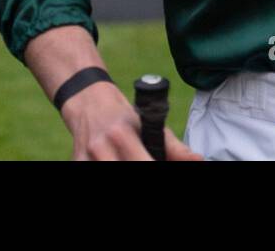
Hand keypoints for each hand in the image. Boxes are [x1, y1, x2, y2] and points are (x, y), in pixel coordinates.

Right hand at [61, 81, 203, 160]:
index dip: (152, 166)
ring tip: (131, 159)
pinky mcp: (75, 162)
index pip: (143, 164)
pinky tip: (118, 159)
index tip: (162, 168)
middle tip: (149, 161)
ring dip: (123, 168)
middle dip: (141, 168)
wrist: (88, 103)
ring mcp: (85, 157)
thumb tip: (199, 160)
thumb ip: (174, 146)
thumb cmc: (124, 116)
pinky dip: (105, 169)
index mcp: (123, 134)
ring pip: (107, 171)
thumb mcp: (149, 122)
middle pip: (125, 169)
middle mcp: (101, 147)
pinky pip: (92, 171)